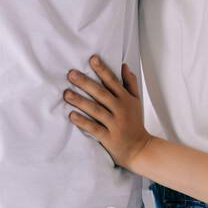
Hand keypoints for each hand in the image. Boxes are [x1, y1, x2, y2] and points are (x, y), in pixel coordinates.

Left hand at [63, 56, 151, 170]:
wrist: (140, 149)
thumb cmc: (135, 122)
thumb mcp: (136, 101)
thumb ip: (130, 83)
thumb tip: (124, 65)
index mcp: (125, 99)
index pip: (112, 81)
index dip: (102, 69)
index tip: (92, 58)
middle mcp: (120, 109)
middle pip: (101, 93)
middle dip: (85, 82)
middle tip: (71, 74)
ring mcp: (114, 124)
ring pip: (95, 110)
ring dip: (80, 101)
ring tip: (66, 93)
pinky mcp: (108, 138)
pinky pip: (94, 128)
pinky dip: (83, 122)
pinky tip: (71, 115)